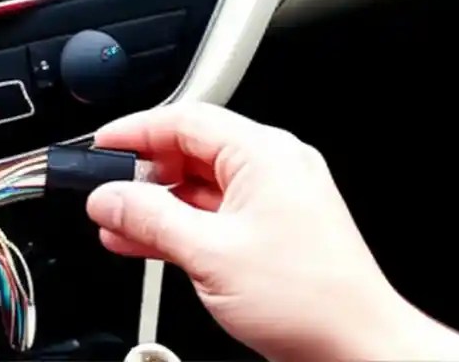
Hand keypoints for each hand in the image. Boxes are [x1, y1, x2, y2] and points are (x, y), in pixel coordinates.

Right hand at [86, 103, 458, 360]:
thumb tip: (109, 196)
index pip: (185, 120)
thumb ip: (150, 218)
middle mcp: (273, 168)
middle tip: (103, 191)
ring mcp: (275, 200)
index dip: (135, 131)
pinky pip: (214, 214)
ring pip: (199, 187)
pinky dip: (179, 226)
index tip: (100, 147)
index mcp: (264, 154)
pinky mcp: (273, 232)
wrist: (358, 347)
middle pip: (190, 151)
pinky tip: (145, 242)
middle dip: (142, 174)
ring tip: (114, 222)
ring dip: (155, 205)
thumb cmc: (310, 300)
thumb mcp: (210, 253)